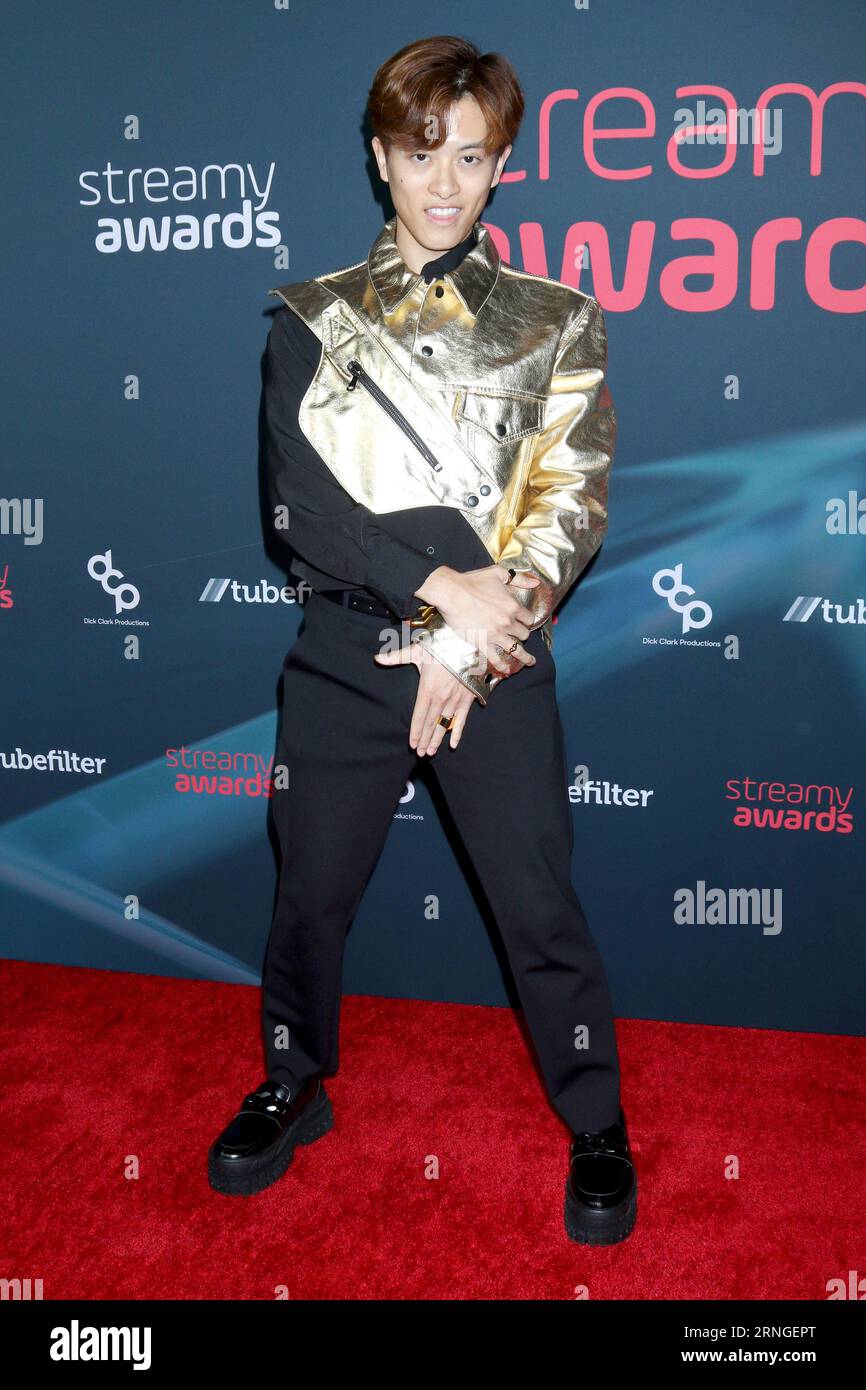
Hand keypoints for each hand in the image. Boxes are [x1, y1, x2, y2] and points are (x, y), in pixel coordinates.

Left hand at [374, 634, 475, 754]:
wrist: (468, 642)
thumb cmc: (442, 645)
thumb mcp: (417, 650)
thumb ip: (396, 657)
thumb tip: (377, 658)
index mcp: (427, 688)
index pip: (419, 716)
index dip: (415, 732)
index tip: (412, 744)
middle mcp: (441, 698)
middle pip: (431, 724)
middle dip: (425, 739)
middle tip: (420, 753)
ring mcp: (455, 699)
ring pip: (444, 725)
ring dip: (437, 739)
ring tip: (431, 751)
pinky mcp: (467, 698)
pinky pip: (462, 720)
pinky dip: (458, 733)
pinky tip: (453, 744)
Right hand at [416, 564, 540, 674]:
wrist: (451, 593)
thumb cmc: (473, 581)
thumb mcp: (498, 574)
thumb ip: (519, 579)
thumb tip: (536, 582)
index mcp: (513, 607)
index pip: (529, 618)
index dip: (527, 620)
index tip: (524, 622)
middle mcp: (507, 623)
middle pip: (524, 634)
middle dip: (522, 634)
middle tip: (519, 636)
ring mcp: (496, 635)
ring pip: (516, 650)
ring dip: (525, 657)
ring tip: (530, 661)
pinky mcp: (482, 643)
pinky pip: (497, 659)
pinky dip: (503, 666)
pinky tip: (507, 670)